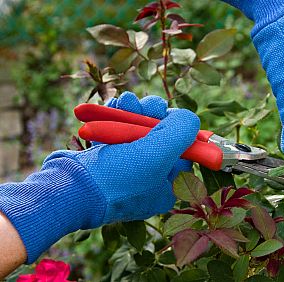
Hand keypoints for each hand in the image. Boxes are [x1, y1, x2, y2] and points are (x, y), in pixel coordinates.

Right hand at [0, 92, 199, 262]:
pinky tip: (113, 106)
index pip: (185, 151)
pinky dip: (116, 117)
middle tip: (145, 105)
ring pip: (138, 131)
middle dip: (153, 115)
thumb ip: (182, 130)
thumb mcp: (160, 152)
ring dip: (133, 111)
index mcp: (168, 186)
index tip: (169, 115)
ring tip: (125, 101)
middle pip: (161, 138)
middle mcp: (150, 180)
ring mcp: (127, 170)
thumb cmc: (117, 176)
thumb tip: (188, 118)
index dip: (179, 129)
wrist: (68, 188)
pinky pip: (118, 133)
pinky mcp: (107, 160)